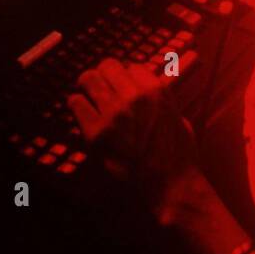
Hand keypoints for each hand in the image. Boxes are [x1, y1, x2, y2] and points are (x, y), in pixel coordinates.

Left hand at [67, 58, 196, 195]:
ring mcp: (114, 115)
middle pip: (107, 66)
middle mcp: (135, 98)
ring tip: (91, 101)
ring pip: (88, 78)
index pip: (131, 66)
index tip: (124, 90)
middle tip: (103, 92)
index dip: (127, 79)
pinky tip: (86, 118)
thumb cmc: (177, 156)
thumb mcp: (178, 117)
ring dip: (88, 88)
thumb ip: (161, 100)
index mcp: (157, 90)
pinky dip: (78, 108)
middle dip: (105, 78)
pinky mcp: (96, 134)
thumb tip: (147, 87)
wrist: (170, 187)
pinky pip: (76, 103)